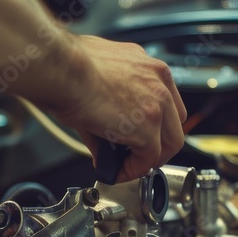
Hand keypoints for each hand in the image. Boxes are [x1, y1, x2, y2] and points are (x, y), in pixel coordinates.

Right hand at [49, 35, 186, 182]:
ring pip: (169, 143)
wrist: (63, 70)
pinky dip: (134, 169)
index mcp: (147, 65)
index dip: (156, 123)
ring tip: (129, 166)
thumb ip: (109, 103)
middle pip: (174, 122)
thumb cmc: (68, 66)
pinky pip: (148, 159)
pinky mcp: (147, 128)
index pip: (166, 100)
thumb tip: (102, 132)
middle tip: (139, 155)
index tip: (143, 135)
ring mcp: (157, 104)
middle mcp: (158, 80)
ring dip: (149, 159)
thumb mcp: (96, 77)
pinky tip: (118, 171)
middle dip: (159, 143)